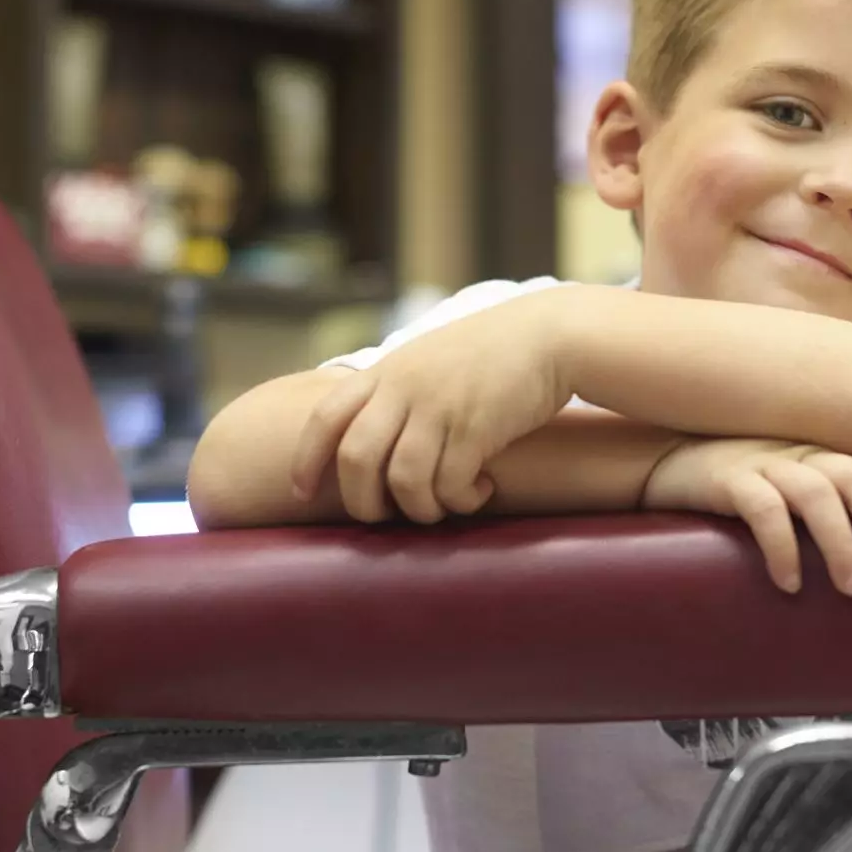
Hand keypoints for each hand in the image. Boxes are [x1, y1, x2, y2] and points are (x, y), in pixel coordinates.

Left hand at [291, 291, 573, 522]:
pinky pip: (451, 486)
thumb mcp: (427, 360)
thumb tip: (368, 439)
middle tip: (383, 517)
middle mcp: (404, 389)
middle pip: (356, 461)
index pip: (326, 418)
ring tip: (440, 507)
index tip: (302, 492)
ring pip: (404, 482)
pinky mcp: (477, 428)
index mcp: (385, 372)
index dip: (306, 461)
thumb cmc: (490, 353)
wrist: (549, 335)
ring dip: (419, 509)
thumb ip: (394, 391)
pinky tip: (478, 491)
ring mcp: (439, 408)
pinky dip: (461, 501)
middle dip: (363, 503)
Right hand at [641, 437, 851, 594]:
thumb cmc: (730, 486)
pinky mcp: (726, 479)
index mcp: (817, 457)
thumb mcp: (781, 490)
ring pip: (816, 494)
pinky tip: (790, 581)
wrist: (657, 463)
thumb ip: (820, 509)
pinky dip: (783, 545)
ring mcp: (762, 463)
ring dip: (841, 542)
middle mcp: (797, 454)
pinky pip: (762, 508)